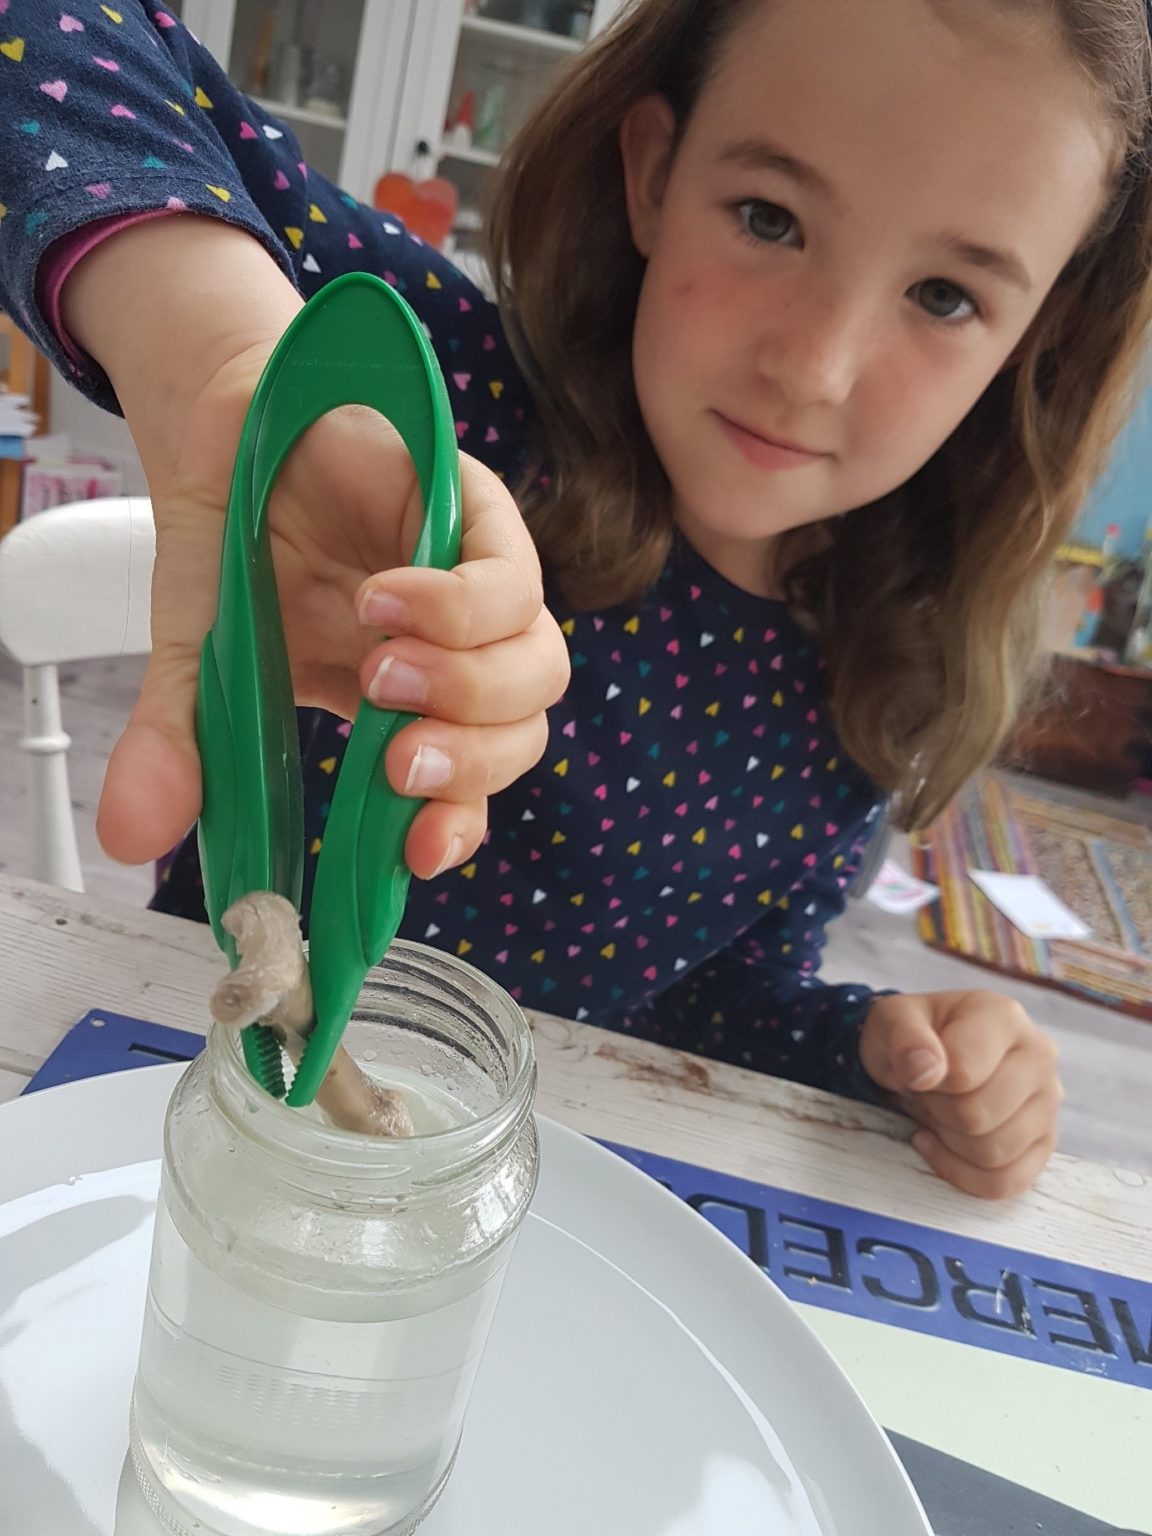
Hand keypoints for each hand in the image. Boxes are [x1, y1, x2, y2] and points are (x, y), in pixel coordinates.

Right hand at [63, 219, 567, 877]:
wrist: (229, 432)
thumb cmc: (232, 552)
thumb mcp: (202, 666)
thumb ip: (180, 748)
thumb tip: (126, 837)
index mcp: (406, 710)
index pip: (464, 791)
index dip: (454, 825)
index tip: (418, 851)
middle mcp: (458, 657)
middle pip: (519, 737)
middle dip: (467, 765)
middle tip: (395, 764)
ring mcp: (478, 588)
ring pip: (539, 669)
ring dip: (467, 691)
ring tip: (381, 674)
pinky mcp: (481, 516)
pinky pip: (512, 582)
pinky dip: (457, 607)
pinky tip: (384, 600)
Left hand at [859, 990, 1062, 1198]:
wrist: (925, 1057)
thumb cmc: (911, 1037)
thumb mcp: (891, 1020)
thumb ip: (904, 1038)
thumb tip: (925, 1071)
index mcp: (1003, 1016)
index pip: (963, 1072)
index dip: (927, 1081)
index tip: (918, 1070)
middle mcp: (1039, 1055)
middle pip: (978, 1117)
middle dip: (937, 1112)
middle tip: (927, 1093)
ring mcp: (1048, 1101)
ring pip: (994, 1153)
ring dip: (950, 1141)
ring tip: (940, 1112)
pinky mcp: (1045, 1141)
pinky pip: (1006, 1181)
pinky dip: (963, 1174)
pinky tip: (940, 1146)